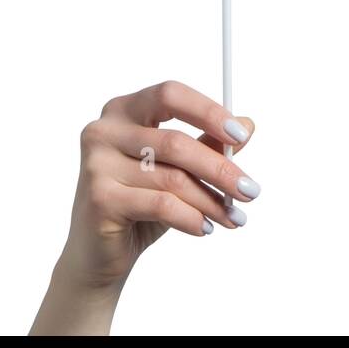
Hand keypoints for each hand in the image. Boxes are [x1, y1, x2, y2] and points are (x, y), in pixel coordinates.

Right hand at [31, 81, 257, 333]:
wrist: (98, 252)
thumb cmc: (140, 202)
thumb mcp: (177, 169)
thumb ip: (206, 144)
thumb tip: (248, 123)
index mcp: (124, 110)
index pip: (170, 95)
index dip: (208, 112)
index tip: (241, 136)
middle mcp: (104, 131)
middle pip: (176, 142)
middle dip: (220, 169)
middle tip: (251, 191)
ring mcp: (97, 164)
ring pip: (172, 179)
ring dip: (211, 201)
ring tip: (233, 218)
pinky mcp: (100, 199)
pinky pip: (161, 205)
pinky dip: (191, 218)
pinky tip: (205, 228)